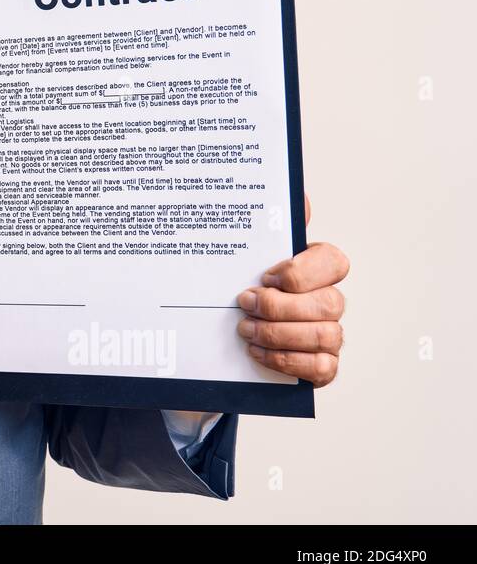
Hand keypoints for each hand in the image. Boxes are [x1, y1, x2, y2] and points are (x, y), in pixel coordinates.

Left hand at [236, 194, 347, 386]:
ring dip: (279, 334)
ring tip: (245, 330)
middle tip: (244, 304)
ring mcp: (330, 334)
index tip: (265, 275)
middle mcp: (328, 300)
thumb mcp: (249, 254)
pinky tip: (258, 352)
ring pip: (325, 336)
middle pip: (329, 303)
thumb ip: (272, 225)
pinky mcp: (322, 365)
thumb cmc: (244, 286)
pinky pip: (323, 369)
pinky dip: (287, 361)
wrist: (229, 329)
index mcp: (316, 268)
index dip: (301, 271)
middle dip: (282, 307)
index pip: (333, 261)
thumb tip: (300, 195)